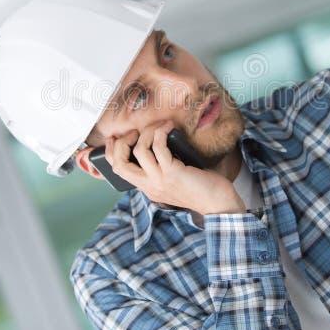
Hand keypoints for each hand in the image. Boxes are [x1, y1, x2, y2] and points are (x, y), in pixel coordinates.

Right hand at [105, 120, 245, 214]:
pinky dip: (161, 133)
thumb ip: (163, 169)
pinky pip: (158, 147)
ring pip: (138, 151)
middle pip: (120, 163)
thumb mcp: (175, 180)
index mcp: (148, 187)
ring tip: (159, 125)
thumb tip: (159, 143)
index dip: (110, 153)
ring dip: (147, 132)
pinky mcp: (172, 173)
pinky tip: (169, 127)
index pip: (119, 171)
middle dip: (121, 143)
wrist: (218, 204)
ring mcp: (160, 180)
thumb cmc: (202, 189)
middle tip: (133, 132)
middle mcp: (150, 186)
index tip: (115, 138)